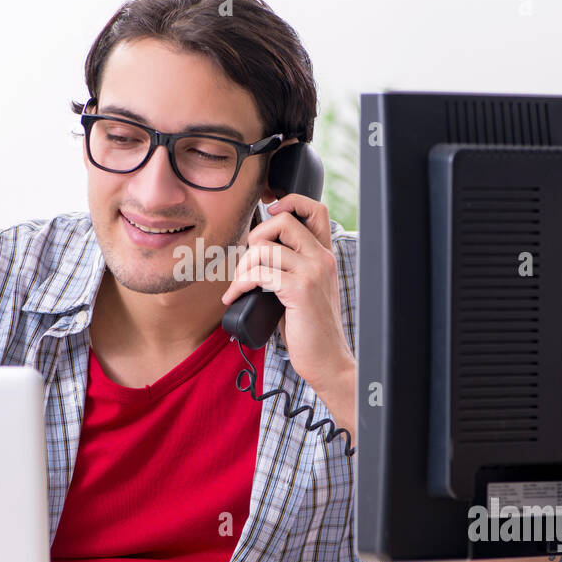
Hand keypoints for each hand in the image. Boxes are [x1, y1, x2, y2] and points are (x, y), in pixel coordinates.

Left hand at [219, 195, 355, 411]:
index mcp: (324, 255)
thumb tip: (253, 255)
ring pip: (265, 247)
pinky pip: (259, 274)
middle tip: (247, 264)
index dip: (289, 202)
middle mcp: (321, 258)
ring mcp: (312, 272)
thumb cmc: (310, 329)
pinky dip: (239, 285)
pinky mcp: (299, 290)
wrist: (327, 360)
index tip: (268, 214)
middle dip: (255, 238)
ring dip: (242, 267)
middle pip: (282, 221)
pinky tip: (235, 298)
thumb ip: (287, 269)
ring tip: (239, 286)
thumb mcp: (303, 291)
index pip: (314, 209)